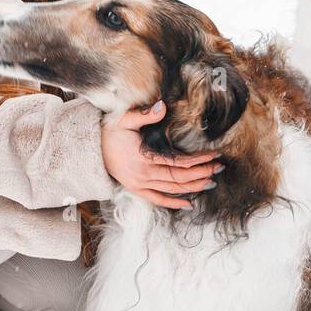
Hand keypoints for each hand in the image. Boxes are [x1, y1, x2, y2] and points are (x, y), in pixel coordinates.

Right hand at [101, 101, 223, 209]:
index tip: (214, 155)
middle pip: (180, 178)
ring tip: (211, 181)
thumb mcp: (124, 120)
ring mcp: (140, 185)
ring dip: (193, 187)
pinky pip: (158, 200)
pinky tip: (189, 204)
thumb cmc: (109, 133)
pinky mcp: (136, 190)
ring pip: (172, 190)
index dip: (198, 160)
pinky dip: (174, 204)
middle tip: (219, 168)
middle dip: (202, 173)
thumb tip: (162, 106)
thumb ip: (144, 115)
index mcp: (144, 158)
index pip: (179, 162)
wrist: (91, 151)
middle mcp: (144, 176)